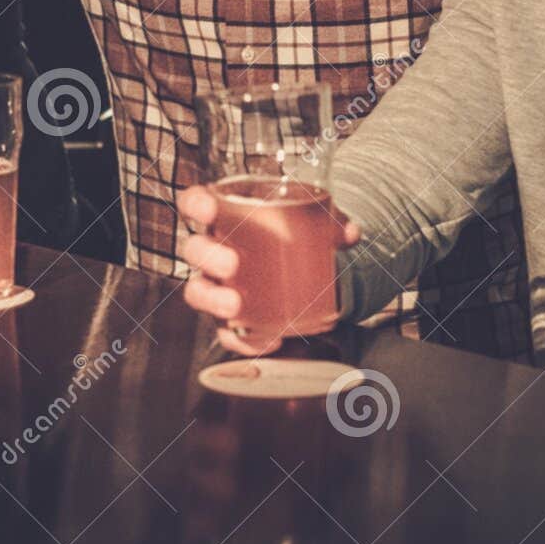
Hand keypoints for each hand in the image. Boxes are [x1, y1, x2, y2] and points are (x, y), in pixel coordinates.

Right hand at [177, 183, 361, 357]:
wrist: (296, 275)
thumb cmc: (292, 238)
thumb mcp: (313, 224)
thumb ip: (330, 224)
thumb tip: (350, 233)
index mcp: (225, 217)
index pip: (195, 203)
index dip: (195, 203)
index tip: (208, 209)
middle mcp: (213, 251)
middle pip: (194, 250)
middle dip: (208, 256)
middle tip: (232, 264)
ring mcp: (217, 286)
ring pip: (197, 292)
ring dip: (212, 299)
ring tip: (235, 306)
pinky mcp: (228, 319)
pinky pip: (226, 332)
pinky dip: (242, 339)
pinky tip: (267, 340)